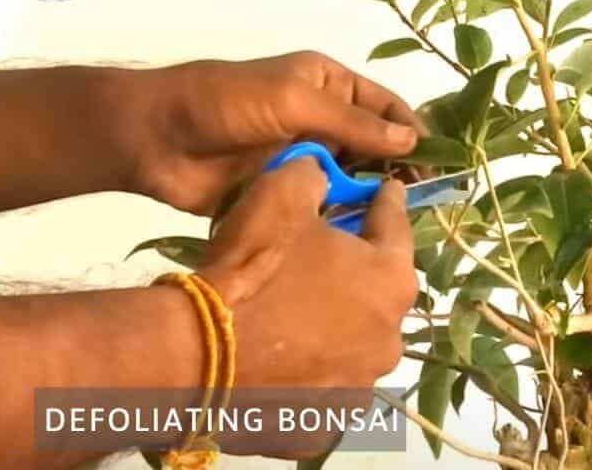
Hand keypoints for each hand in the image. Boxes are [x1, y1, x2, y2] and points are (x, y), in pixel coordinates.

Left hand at [127, 50, 424, 213]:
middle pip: (373, 147)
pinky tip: (360, 238)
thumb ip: (353, 123)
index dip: (412, 131)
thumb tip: (412, 141)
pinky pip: (321, 207)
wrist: (153, 139)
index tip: (436, 162)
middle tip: (418, 200)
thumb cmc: (225, 104)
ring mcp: (302, 160)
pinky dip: (339, 219)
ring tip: (394, 223)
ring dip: (370, 197)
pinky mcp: (283, 194)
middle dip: (397, 168)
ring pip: (350, 180)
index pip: (384, 107)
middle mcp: (320, 122)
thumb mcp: (294, 101)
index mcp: (327, 86)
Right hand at [196, 157, 415, 454]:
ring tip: (298, 310)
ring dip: (336, 324)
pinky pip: (322, 385)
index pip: (395, 226)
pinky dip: (308, 369)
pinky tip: (282, 357)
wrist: (195, 354)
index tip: (387, 188)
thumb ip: (312, 176)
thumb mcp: (281, 196)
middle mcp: (389, 338)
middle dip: (359, 269)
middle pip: (379, 291)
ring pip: (354, 342)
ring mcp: (359, 385)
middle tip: (326, 255)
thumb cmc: (253, 269)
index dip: (385, 201)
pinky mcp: (324, 421)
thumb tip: (319, 170)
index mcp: (390, 280)